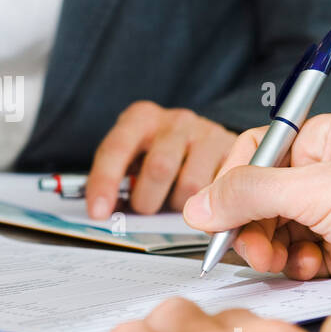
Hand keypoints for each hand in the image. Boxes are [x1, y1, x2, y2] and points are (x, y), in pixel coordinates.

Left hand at [86, 102, 235, 217]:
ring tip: (175, 201)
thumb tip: (105, 213)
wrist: (201, 138)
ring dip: (179, 206)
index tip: (98, 212)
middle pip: (158, 168)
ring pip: (191, 185)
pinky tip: (201, 200)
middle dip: (147, 201)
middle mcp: (174, 121)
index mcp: (140, 118)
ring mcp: (205, 132)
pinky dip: (207, 205)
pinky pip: (219, 189)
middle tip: (146, 210)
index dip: (104, 183)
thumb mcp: (133, 158)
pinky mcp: (232, 148)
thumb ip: (119, 179)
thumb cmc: (158, 153)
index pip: (116, 149)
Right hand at [183, 110, 330, 301]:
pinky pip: (299, 256)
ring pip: (276, 230)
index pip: (254, 153)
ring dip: (271, 248)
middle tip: (252, 249)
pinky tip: (309, 269)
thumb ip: (250, 195)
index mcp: (321, 139)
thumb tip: (198, 206)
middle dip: (250, 225)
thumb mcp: (317, 190)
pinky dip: (296, 265)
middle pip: (260, 197)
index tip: (217, 215)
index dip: (232, 184)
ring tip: (281, 262)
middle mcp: (325, 172)